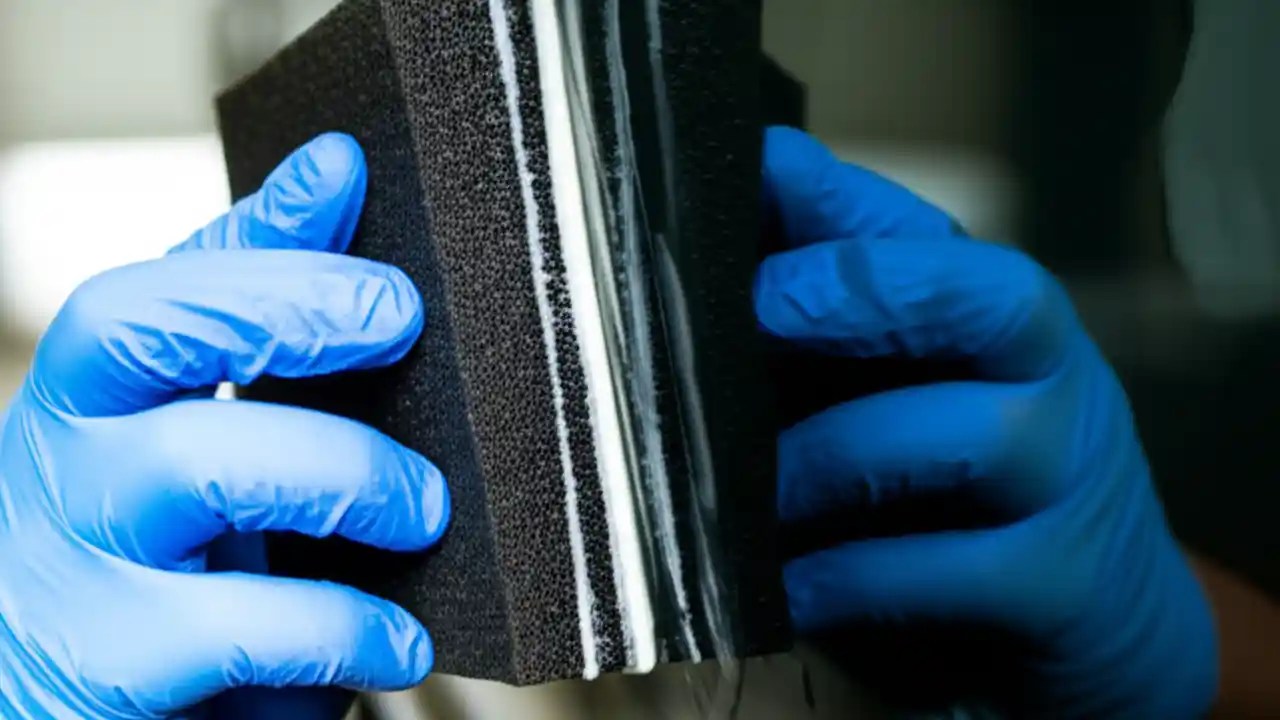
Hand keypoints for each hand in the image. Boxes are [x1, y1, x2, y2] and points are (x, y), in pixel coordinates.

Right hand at [0, 134, 449, 718]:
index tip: (376, 245)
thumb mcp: (203, 417)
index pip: (155, 286)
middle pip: (145, 333)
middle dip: (289, 309)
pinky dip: (343, 626)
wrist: (71, 702)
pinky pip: (235, 628)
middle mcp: (64, 458)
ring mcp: (74, 562)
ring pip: (197, 464)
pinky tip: (399, 638)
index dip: (268, 254)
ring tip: (422, 509)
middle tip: (400, 328)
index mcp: (95, 397)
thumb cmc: (155, 549)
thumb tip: (335, 169)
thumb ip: (260, 303)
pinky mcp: (108, 670)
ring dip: (341, 469)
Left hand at [756, 128, 1216, 716]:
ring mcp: (1071, 480)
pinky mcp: (1064, 585)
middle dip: (865, 289)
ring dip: (835, 458)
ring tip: (740, 489)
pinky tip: (790, 590)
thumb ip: (839, 319)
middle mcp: (1054, 378)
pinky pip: (955, 571)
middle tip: (761, 306)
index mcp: (1002, 322)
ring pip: (969, 436)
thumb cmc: (967, 492)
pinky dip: (856, 577)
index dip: (842, 202)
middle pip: (991, 300)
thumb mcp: (907, 396)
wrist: (1100, 620)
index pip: (933, 235)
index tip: (757, 173)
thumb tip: (749, 210)